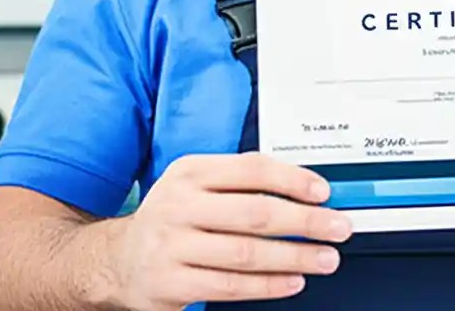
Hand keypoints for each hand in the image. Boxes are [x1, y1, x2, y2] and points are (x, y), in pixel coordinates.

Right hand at [104, 152, 352, 309]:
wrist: (116, 260)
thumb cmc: (172, 219)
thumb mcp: (196, 186)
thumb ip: (242, 183)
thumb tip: (305, 192)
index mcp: (189, 173)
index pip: (251, 169)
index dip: (294, 180)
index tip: (324, 193)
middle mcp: (178, 206)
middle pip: (255, 212)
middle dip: (305, 222)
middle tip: (338, 228)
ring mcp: (172, 246)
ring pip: (246, 253)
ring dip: (294, 257)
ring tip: (325, 258)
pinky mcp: (170, 283)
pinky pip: (230, 286)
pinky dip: (267, 285)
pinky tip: (292, 281)